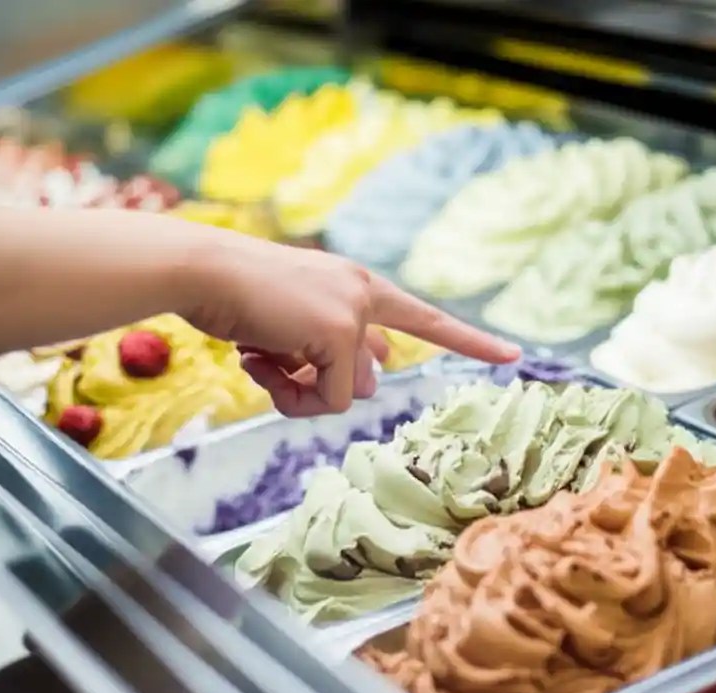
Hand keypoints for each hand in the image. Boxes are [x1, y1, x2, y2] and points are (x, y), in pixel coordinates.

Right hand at [184, 238, 520, 416]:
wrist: (202, 271)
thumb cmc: (234, 294)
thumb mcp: (291, 320)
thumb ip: (330, 347)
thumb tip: (366, 383)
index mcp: (357, 284)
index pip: (425, 317)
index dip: (468, 339)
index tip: (513, 354)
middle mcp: (365, 294)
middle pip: (371, 375)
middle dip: (318, 385)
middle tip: (270, 361)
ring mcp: (356, 313)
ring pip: (350, 392)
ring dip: (300, 392)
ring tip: (259, 358)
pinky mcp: (340, 334)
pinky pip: (331, 399)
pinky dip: (293, 397)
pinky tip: (257, 360)